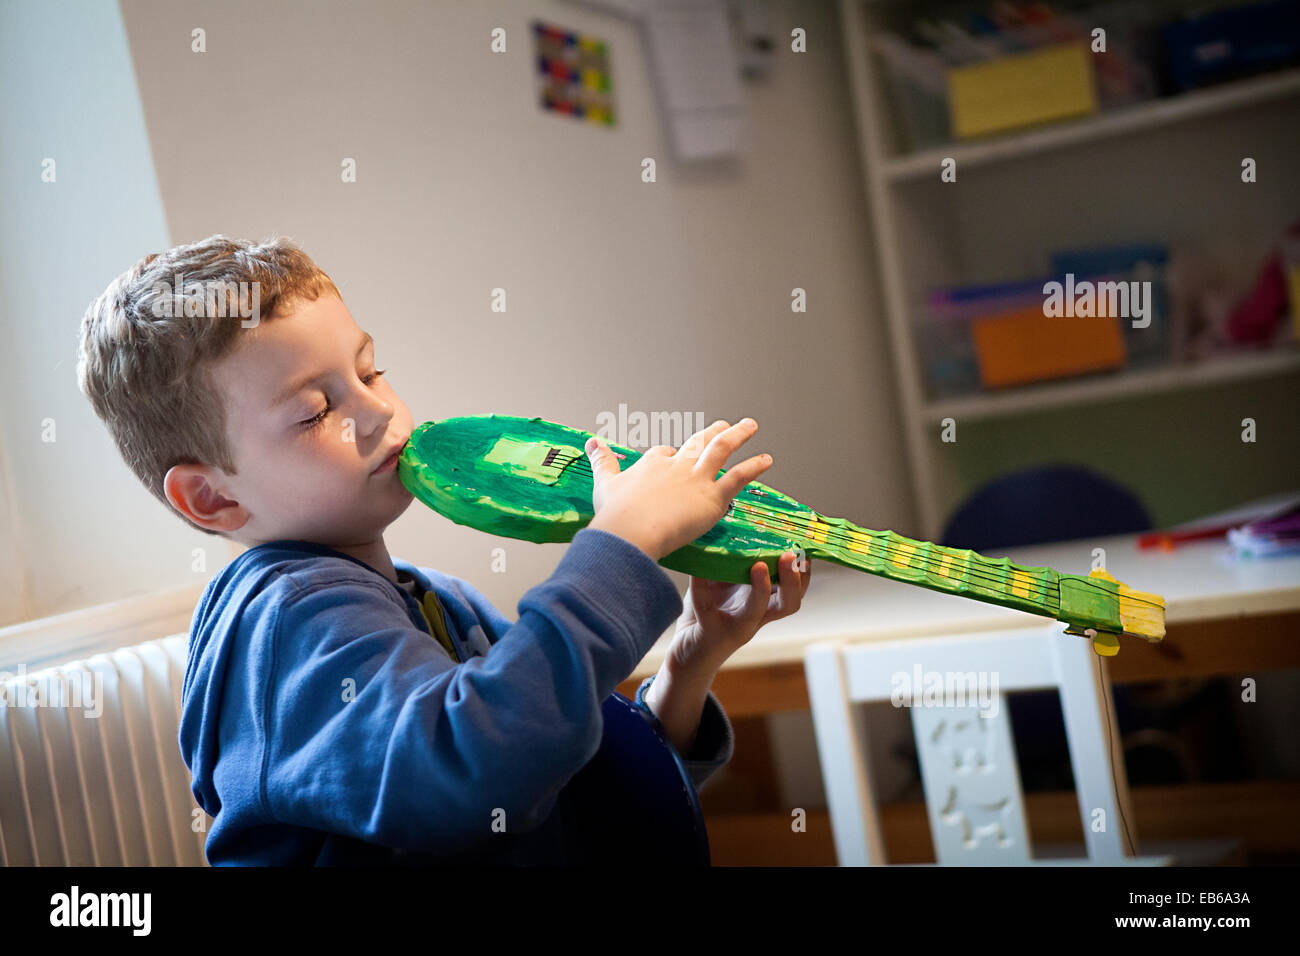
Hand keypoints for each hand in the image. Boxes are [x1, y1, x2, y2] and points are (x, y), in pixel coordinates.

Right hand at [585, 418, 771, 560]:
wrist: (631, 531)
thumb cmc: (616, 514)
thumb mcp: (605, 483)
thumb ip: (602, 462)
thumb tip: (590, 441)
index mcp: (652, 465)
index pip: (665, 454)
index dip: (671, 455)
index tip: (675, 456)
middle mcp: (676, 466)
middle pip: (696, 444)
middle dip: (709, 434)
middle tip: (722, 425)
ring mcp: (696, 478)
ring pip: (721, 449)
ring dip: (738, 435)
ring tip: (750, 425)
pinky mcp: (713, 496)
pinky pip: (738, 477)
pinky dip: (754, 466)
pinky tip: (767, 459)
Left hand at [669, 550, 811, 673]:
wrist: (686, 652)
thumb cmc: (707, 612)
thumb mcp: (720, 582)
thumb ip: (728, 560)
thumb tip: (729, 522)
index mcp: (763, 603)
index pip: (794, 590)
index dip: (803, 572)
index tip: (804, 547)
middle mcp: (756, 617)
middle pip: (790, 604)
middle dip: (794, 581)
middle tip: (791, 555)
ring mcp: (735, 628)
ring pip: (757, 614)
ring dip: (761, 590)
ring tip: (758, 566)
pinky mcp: (710, 633)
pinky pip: (706, 608)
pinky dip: (700, 588)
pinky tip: (697, 573)